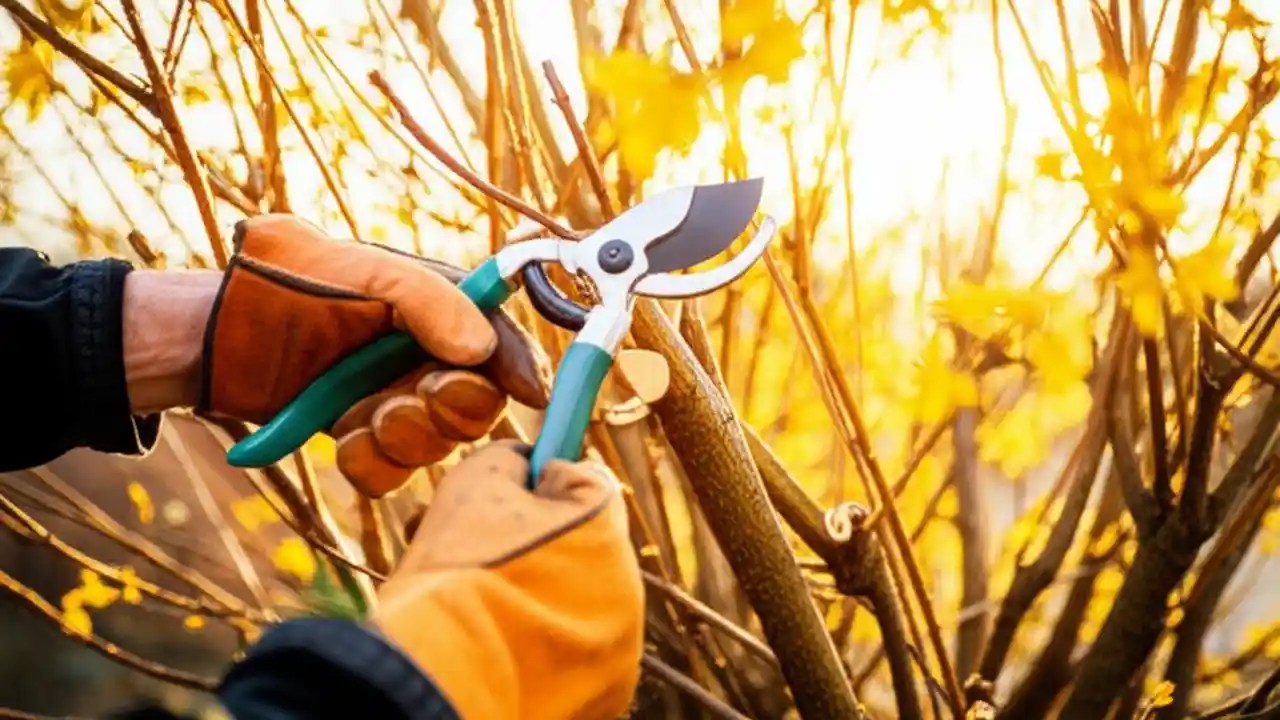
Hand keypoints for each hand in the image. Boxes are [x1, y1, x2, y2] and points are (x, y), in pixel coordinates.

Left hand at [123, 214, 549, 497]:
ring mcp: (395, 399)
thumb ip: (431, 302)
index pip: (500, 338)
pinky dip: (373, 463)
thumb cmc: (284, 285)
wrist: (213, 338)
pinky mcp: (365, 438)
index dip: (518, 367)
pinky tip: (346, 441)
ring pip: (439, 445)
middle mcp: (425, 355)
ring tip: (364, 417)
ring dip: (407, 437)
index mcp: (438, 306)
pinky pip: (393, 473)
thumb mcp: (363, 273)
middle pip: (481, 403)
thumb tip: (481, 350)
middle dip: (453, 409)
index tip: (527, 393)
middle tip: (414, 397)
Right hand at [373, 441, 643, 719]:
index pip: (584, 480)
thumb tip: (524, 461)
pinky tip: (502, 645)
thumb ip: (511, 458)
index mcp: (607, 525)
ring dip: (541, 595)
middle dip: (537, 543)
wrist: (443, 676)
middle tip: (481, 556)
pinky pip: (575, 652)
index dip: (540, 483)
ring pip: (576, 600)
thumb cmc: (458, 571)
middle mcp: (628, 585)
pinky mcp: (608, 694)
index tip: (512, 492)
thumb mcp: (475, 482)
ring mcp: (623, 645)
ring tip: (485, 607)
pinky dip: (546, 647)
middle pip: (581, 544)